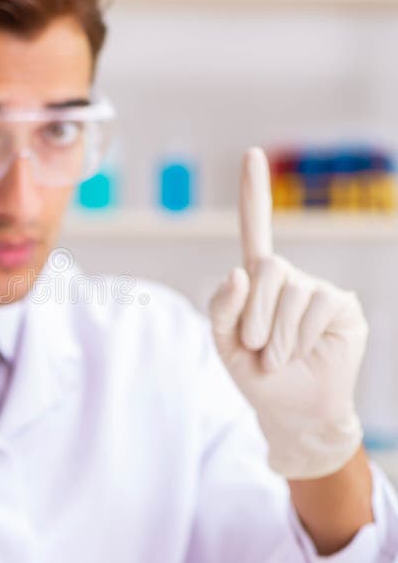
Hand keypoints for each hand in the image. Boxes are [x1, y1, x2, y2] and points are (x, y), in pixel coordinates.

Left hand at [209, 148, 367, 479]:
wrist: (290, 409)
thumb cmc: (255, 373)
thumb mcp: (224, 342)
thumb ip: (221, 307)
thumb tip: (238, 271)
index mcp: (257, 281)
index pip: (256, 230)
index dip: (255, 193)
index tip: (252, 154)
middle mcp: (289, 277)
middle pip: (268, 268)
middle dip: (254, 315)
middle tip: (256, 346)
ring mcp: (318, 290)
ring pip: (290, 291)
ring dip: (275, 335)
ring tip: (277, 356)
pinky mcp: (342, 306)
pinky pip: (316, 305)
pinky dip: (297, 336)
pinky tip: (299, 353)